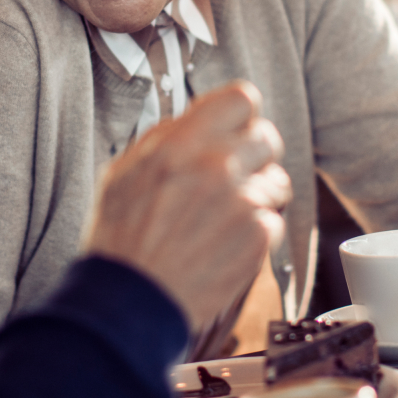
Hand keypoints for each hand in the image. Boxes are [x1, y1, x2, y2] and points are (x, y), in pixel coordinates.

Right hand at [85, 81, 290, 329]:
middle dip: (252, 155)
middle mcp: (217, 166)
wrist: (131, 299)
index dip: (240, 114)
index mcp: (181, 144)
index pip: (242, 98)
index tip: (233, 128)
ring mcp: (242, 202)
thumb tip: (194, 121)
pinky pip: (274, 220)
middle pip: (268, 136)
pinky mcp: (258, 238)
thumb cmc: (121, 239)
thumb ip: (165, 138)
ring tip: (223, 217)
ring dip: (256, 195)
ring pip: (276, 181)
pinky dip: (255, 232)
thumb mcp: (124, 170)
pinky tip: (224, 243)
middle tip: (231, 175)